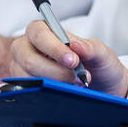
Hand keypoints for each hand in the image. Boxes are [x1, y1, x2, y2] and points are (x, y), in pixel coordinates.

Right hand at [11, 21, 127, 96]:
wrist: (103, 89)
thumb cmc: (96, 65)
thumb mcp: (101, 53)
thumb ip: (91, 48)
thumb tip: (76, 46)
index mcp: (42, 31)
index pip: (40, 35)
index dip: (54, 48)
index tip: (73, 61)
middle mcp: (28, 48)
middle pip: (29, 60)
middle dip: (55, 71)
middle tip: (78, 78)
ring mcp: (24, 70)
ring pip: (29, 79)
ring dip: (54, 85)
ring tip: (76, 86)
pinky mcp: (27, 89)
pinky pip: (31, 94)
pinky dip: (48, 96)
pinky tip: (64, 95)